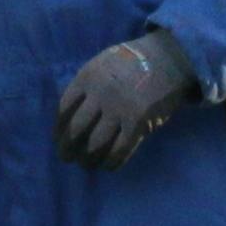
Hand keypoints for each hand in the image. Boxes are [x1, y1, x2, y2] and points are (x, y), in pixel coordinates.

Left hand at [54, 29, 198, 169]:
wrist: (167, 60)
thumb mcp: (101, 64)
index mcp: (87, 77)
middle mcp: (100, 94)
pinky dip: (112, 161)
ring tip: (86, 164)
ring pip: (96, 143)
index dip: (59, 128)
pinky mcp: (138, 123)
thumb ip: (86, 86)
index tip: (58, 139)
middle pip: (77, 129)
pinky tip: (108, 165)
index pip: (64, 109)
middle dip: (68, 148)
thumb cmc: (131, 62)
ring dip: (88, 159)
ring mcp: (120, 109)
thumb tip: (70, 116)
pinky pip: (120, 150)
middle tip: (67, 157)